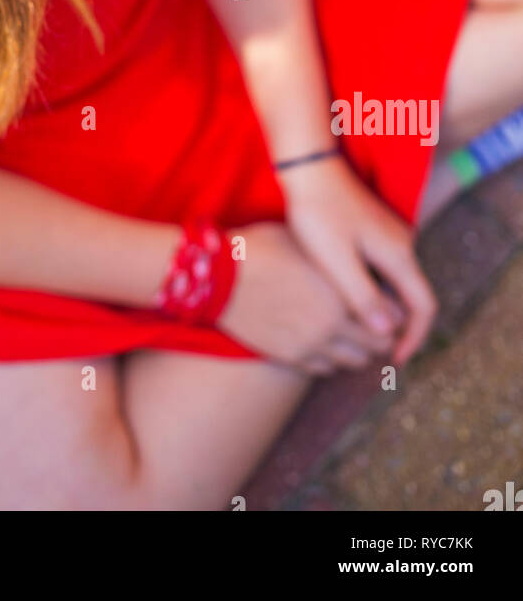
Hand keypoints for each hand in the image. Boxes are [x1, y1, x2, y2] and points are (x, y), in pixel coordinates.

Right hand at [217, 221, 405, 374]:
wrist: (220, 276)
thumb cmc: (262, 247)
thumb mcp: (307, 243)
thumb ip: (339, 262)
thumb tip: (362, 268)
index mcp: (343, 292)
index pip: (392, 315)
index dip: (392, 310)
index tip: (385, 302)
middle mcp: (334, 323)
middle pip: (378, 343)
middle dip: (379, 333)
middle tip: (371, 322)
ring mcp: (313, 344)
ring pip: (355, 361)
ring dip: (357, 350)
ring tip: (349, 335)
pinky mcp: (291, 357)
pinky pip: (325, 370)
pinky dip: (330, 359)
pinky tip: (322, 343)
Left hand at [278, 155, 437, 365]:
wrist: (307, 166)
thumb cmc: (317, 213)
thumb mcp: (335, 260)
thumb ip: (362, 296)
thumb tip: (387, 333)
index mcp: (398, 254)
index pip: (424, 306)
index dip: (414, 339)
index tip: (393, 362)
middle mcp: (401, 244)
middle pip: (412, 296)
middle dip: (397, 328)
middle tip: (371, 352)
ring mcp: (387, 234)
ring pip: (394, 283)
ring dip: (382, 309)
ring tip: (355, 331)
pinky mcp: (371, 228)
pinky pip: (380, 269)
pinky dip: (371, 290)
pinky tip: (344, 298)